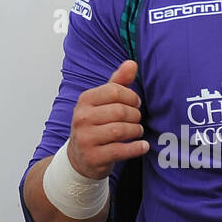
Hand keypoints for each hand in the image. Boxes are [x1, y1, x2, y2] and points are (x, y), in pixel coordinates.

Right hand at [67, 60, 147, 178]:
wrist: (79, 157)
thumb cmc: (95, 125)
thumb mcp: (103, 102)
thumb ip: (118, 82)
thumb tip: (132, 63)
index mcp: (85, 100)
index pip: (115, 91)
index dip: (131, 97)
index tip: (135, 104)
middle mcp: (82, 118)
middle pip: (119, 111)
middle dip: (135, 115)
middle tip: (136, 119)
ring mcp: (85, 138)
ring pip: (121, 130)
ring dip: (135, 130)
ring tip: (137, 131)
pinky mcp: (93, 157)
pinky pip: (120, 150)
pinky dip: (136, 148)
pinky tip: (143, 146)